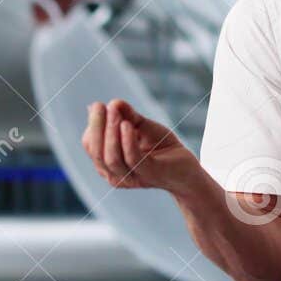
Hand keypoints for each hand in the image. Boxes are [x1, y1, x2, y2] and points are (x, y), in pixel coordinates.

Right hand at [80, 99, 196, 191]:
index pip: (91, 145)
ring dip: (111, 133)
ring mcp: (132, 178)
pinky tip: (128, 125)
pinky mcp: (150, 174)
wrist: (189, 168)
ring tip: (115, 112)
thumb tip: (113, 102)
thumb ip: (128, 116)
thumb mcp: (142, 127)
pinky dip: (128, 141)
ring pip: (112, 158)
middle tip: (99, 106)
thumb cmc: (162, 147)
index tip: (99, 105)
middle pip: (97, 152)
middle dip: (96, 127)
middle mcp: (115, 176)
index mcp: (108, 165)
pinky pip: (133, 159)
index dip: (93, 125)